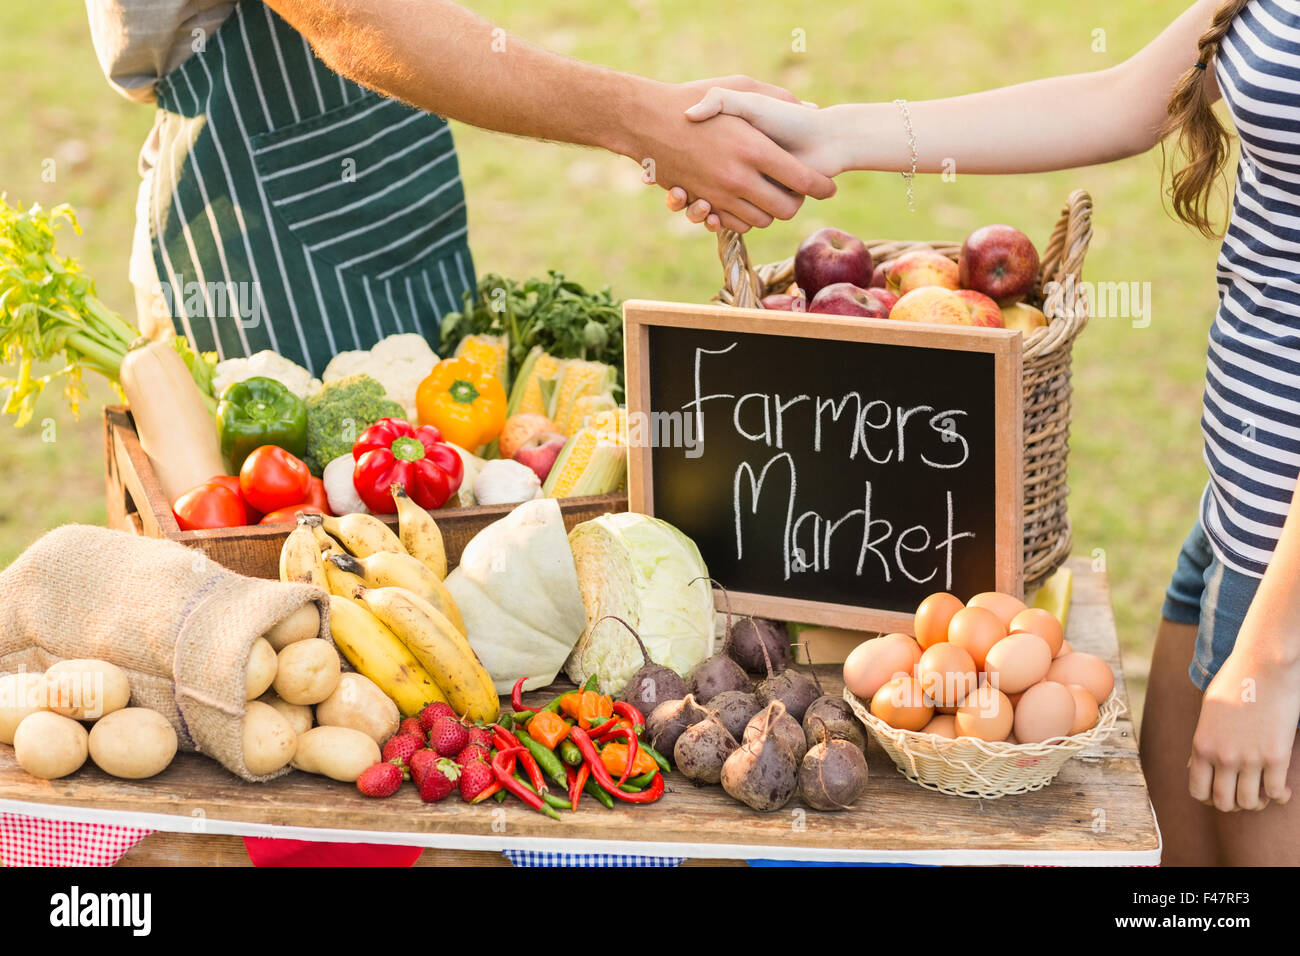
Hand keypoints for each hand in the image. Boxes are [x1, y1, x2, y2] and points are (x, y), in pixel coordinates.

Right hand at [625, 75, 835, 232]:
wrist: (645, 120)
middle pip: (786, 209)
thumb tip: (811, 109)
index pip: (803, 180)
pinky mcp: (703, 203)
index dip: (821, 187)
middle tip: (796, 192)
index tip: (828, 188)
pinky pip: (734, 224)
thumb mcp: (737, 87)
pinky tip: (744, 201)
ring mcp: (720, 195)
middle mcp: (739, 177)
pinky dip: (743, 218)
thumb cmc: (692, 97)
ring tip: (769, 194)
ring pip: (761, 221)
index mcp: (754, 148)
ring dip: (769, 212)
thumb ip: (777, 96)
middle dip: (795, 203)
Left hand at [1188, 641, 1299, 811]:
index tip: (1222, 793)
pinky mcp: (1276, 756)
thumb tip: (1194, 766)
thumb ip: (1204, 742)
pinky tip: (1283, 789)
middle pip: (1224, 803)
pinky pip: (1276, 793)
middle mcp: (1222, 756)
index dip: (1210, 799)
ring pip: (1250, 802)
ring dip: (1257, 802)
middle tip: (1245, 794)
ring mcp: (1249, 758)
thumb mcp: (1208, 713)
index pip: (1198, 791)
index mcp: (1201, 745)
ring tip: (1264, 791)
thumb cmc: (1235, 684)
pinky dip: (1280, 797)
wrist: (1262, 665)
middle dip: (1234, 804)